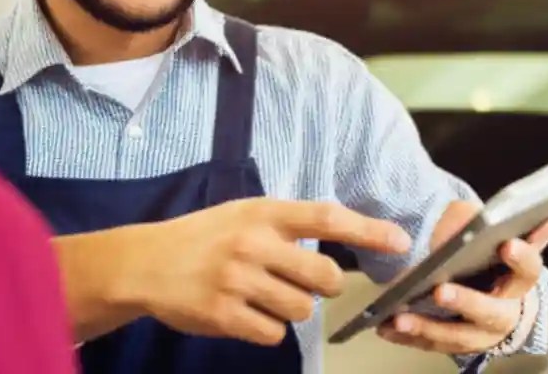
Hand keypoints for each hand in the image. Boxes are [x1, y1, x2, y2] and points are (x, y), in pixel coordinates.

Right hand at [122, 198, 410, 345]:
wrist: (146, 263)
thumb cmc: (204, 237)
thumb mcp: (244, 214)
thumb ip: (287, 224)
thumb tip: (344, 236)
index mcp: (262, 213)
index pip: (327, 217)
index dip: (368, 230)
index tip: (401, 241)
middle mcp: (252, 243)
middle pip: (324, 276)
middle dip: (324, 286)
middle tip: (302, 281)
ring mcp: (237, 280)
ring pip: (302, 310)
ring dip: (291, 309)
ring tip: (263, 295)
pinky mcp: (224, 315)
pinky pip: (273, 334)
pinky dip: (266, 328)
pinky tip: (244, 312)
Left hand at [377, 200, 547, 355]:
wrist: (492, 293)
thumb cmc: (487, 258)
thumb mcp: (483, 231)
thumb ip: (475, 221)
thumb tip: (472, 219)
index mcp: (519, 279)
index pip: (528, 268)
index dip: (521, 257)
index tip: (507, 244)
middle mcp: (506, 311)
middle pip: (492, 311)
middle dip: (466, 301)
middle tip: (441, 291)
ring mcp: (483, 333)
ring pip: (459, 335)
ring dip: (429, 328)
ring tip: (400, 318)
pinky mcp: (458, 344)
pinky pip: (434, 344)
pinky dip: (409, 338)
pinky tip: (386, 328)